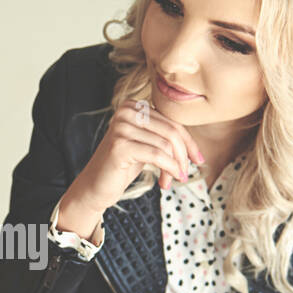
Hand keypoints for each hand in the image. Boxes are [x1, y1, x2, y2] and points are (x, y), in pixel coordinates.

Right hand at [61, 99, 203, 216]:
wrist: (95, 187)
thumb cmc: (122, 167)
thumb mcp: (146, 145)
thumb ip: (164, 136)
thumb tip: (194, 146)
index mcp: (134, 106)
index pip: (172, 121)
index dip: (189, 142)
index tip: (198, 160)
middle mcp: (126, 111)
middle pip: (172, 131)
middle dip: (183, 156)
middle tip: (184, 176)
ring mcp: (121, 127)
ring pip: (166, 145)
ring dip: (174, 167)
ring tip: (170, 181)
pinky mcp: (120, 145)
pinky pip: (157, 155)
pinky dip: (168, 169)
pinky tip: (166, 182)